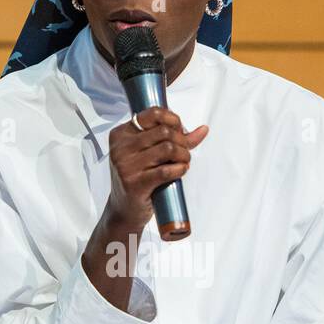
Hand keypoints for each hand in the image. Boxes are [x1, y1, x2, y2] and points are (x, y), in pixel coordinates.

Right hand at [107, 107, 207, 232]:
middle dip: (182, 141)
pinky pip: (166, 171)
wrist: (123, 210)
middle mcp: (121, 148)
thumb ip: (174, 139)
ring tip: (184, 162)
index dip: (173, 120)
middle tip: (185, 152)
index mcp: (121, 134)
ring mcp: (126, 166)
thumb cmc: (138, 179)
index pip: (152, 114)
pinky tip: (180, 170)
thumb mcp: (149, 155)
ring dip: (183, 155)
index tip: (180, 131)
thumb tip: (203, 130)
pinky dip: (179, 169)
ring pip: (167, 148)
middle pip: (164, 131)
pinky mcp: (135, 184)